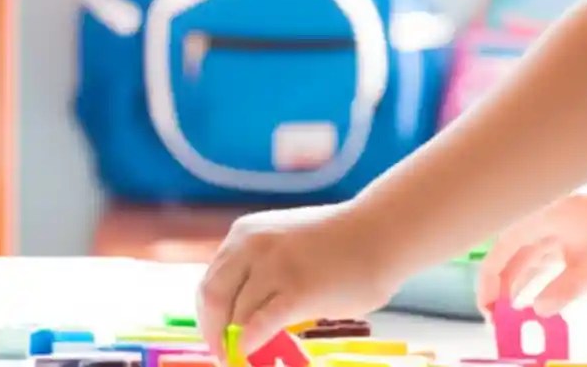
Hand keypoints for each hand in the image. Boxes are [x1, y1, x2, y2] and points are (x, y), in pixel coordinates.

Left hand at [197, 203, 403, 358]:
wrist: (379, 233)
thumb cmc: (337, 243)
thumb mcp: (281, 243)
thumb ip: (258, 269)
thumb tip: (240, 312)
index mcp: (244, 235)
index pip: (209, 282)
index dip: (208, 317)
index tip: (216, 338)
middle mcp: (251, 247)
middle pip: (213, 299)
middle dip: (214, 333)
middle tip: (224, 356)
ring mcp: (273, 267)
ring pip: (237, 315)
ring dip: (235, 344)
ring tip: (243, 362)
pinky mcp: (297, 290)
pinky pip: (261, 323)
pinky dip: (251, 343)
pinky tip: (252, 354)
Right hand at [476, 190, 586, 315]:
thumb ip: (563, 290)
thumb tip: (538, 311)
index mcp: (541, 216)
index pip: (502, 247)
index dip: (491, 278)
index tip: (487, 305)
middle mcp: (541, 218)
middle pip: (508, 253)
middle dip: (500, 285)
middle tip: (495, 315)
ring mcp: (552, 227)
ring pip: (522, 258)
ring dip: (515, 285)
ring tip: (508, 314)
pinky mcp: (563, 237)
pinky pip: (539, 260)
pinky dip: (532, 280)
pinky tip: (526, 301)